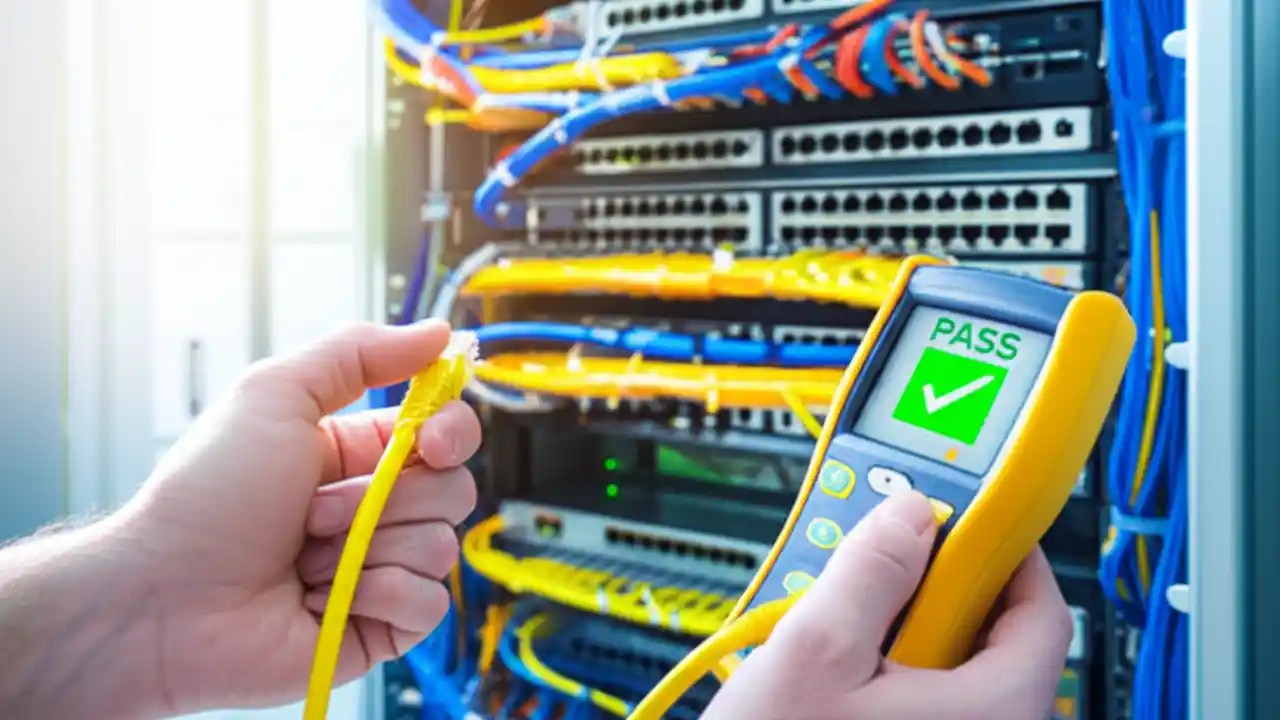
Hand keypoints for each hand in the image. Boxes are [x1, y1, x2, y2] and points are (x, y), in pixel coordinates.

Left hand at [4, 321, 480, 716]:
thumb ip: (359, 352)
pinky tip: (328, 598)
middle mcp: (375, 511)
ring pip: (441, 546)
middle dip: (387, 498)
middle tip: (314, 510)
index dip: (452, 432)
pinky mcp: (380, 626)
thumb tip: (441, 331)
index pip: (447, 433)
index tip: (429, 440)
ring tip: (305, 557)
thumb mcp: (274, 394)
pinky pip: (430, 603)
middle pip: (454, 489)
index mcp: (357, 454)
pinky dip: (382, 595)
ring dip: (368, 547)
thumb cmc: (205, 496)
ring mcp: (379, 569)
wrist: (163, 599)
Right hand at [703, 492, 1072, 719]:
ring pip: (937, 659)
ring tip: (819, 631)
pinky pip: (915, 693)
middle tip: (857, 575)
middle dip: (915, 586)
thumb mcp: (815, 651)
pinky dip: (873, 667)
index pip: (1040, 603)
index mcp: (995, 708)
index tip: (959, 511)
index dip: (998, 543)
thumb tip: (911, 516)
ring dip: (883, 625)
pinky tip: (822, 673)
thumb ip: (869, 569)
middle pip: (980, 626)